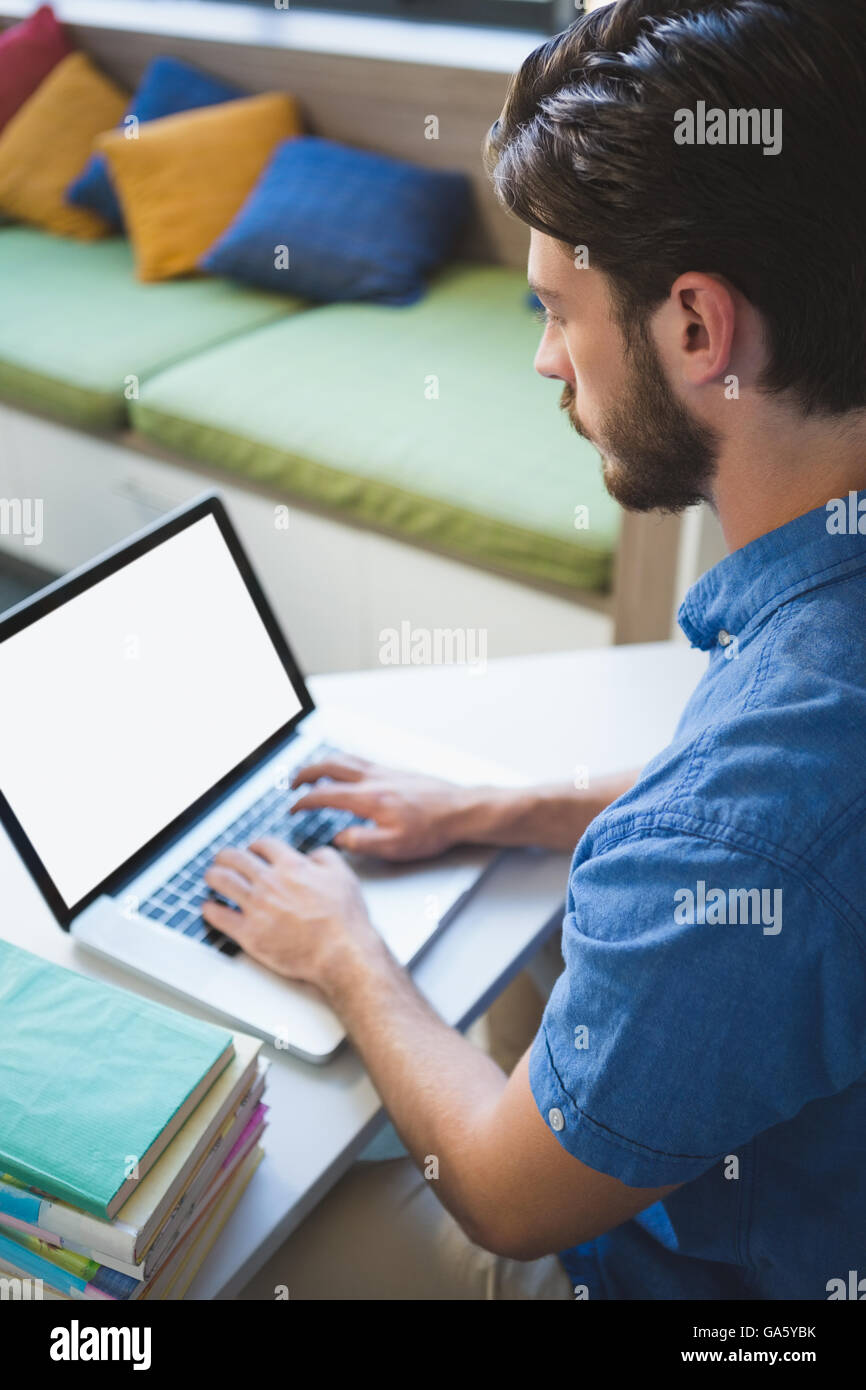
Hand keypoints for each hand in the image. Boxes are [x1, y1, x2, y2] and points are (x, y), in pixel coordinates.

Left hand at [202, 836, 379, 989]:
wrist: (341, 952)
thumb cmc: (345, 919)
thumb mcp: (343, 875)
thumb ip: (325, 857)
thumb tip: (312, 855)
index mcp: (291, 865)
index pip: (262, 844)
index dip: (255, 846)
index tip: (253, 851)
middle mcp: (269, 882)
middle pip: (234, 858)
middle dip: (226, 857)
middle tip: (223, 860)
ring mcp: (256, 907)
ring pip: (220, 881)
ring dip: (213, 876)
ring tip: (212, 877)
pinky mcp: (249, 933)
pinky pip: (218, 916)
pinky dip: (209, 909)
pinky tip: (209, 907)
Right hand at [289, 753, 471, 861]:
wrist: (461, 810)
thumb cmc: (432, 830)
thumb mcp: (394, 846)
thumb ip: (361, 842)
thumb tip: (339, 838)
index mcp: (369, 798)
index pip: (325, 794)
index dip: (303, 801)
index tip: (292, 807)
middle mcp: (374, 778)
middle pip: (330, 766)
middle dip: (306, 773)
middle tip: (293, 784)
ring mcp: (385, 771)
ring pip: (345, 759)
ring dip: (323, 764)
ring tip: (312, 773)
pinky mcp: (396, 770)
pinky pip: (361, 760)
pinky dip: (343, 762)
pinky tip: (346, 770)